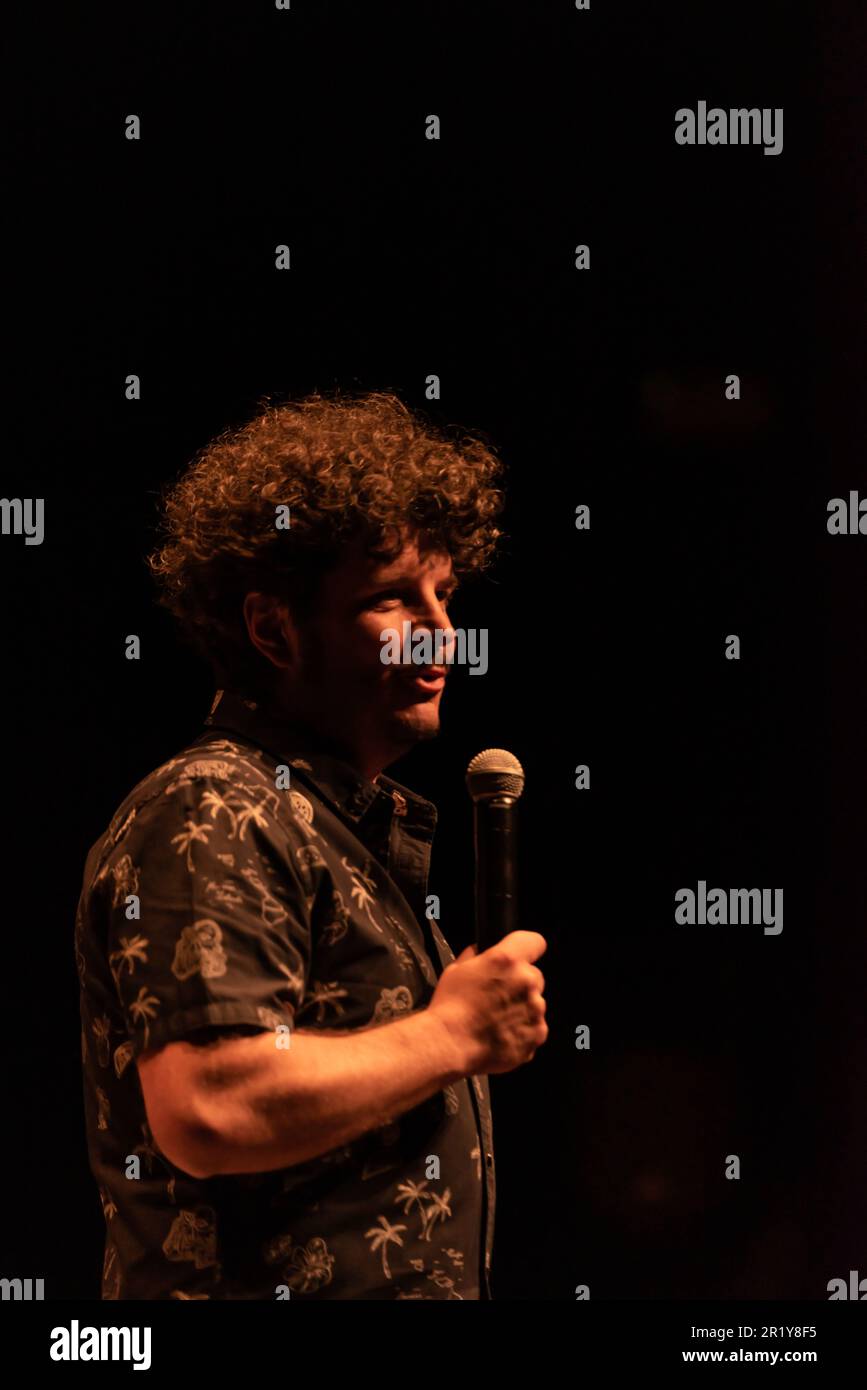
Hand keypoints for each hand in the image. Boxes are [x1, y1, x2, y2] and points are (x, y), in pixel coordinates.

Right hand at [428, 930, 548, 1075]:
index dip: (527, 949)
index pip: (535, 942)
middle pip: (534, 976)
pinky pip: (535, 1027)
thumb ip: (475, 957)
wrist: (450, 1044)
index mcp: (507, 960)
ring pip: (535, 1003)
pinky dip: (523, 1030)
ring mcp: (535, 1009)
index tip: (521, 957)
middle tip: (499, 996)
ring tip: (497, 1020)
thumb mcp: (456, 969)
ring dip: (521, 1008)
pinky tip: (502, 1035)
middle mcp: (526, 981)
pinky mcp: (538, 1033)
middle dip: (520, 983)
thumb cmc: (449, 1006)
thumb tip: (480, 953)